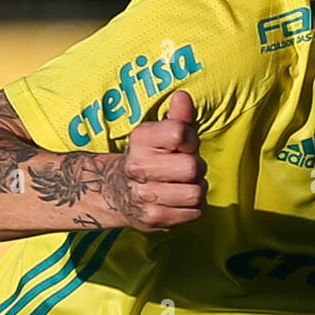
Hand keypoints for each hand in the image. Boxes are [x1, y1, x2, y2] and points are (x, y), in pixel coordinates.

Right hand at [114, 90, 207, 229]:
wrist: (118, 194)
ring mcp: (144, 196)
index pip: (180, 133)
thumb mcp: (162, 133)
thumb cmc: (151, 158)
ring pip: (196, 192)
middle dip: (196, 168)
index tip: (183, 145)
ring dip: (196, 189)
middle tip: (184, 169)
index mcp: (141, 139)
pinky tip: (178, 201)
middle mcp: (138, 167)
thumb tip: (183, 96)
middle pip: (192, 167)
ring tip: (181, 186)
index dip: (191, 140)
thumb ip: (178, 117)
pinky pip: (195, 212)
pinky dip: (192, 208)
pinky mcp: (154, 218)